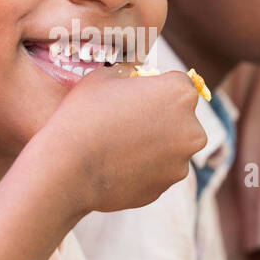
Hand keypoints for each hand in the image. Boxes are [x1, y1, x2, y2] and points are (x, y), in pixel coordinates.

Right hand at [37, 65, 206, 214]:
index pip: (178, 84)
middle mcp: (192, 129)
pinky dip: (144, 169)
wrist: (67, 167)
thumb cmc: (83, 114)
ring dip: (154, 146)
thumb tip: (133, 74)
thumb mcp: (103, 76)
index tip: (136, 96)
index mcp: (181, 93)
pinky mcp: (166, 187)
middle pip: (181, 119)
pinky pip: (158, 173)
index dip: (156, 88)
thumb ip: (128, 72)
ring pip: (171, 149)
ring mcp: (181, 162)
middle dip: (161, 119)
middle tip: (126, 122)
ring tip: (117, 147)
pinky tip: (116, 166)